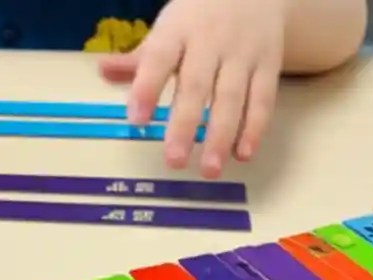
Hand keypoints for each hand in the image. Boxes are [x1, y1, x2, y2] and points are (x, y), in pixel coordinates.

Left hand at [99, 0, 285, 177]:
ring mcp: (242, 53)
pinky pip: (263, 98)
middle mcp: (211, 41)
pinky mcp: (269, 63)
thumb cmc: (199, 17)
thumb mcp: (167, 29)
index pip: (158, 58)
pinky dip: (255, 128)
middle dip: (184, 124)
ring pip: (232, 97)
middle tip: (173, 161)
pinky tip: (243, 154)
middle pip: (196, 85)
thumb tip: (103, 72)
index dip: (147, 88)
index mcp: (177, 30)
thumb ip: (138, 58)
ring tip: (209, 170)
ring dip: (221, 136)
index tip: (136, 121)